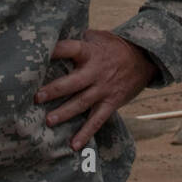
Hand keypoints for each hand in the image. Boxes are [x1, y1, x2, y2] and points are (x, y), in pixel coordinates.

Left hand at [35, 29, 157, 150]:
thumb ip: (78, 39)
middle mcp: (96, 71)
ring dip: (65, 112)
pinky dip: (86, 133)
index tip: (39, 55)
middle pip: (74, 81)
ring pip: (82, 102)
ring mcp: (104, 89)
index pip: (70, 49)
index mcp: (90, 52)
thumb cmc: (114, 47)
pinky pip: (97, 120)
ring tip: (49, 121)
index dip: (55, 51)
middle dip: (55, 90)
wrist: (144, 59)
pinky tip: (74, 145)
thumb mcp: (98, 37)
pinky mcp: (111, 103)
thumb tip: (52, 36)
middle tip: (37, 97)